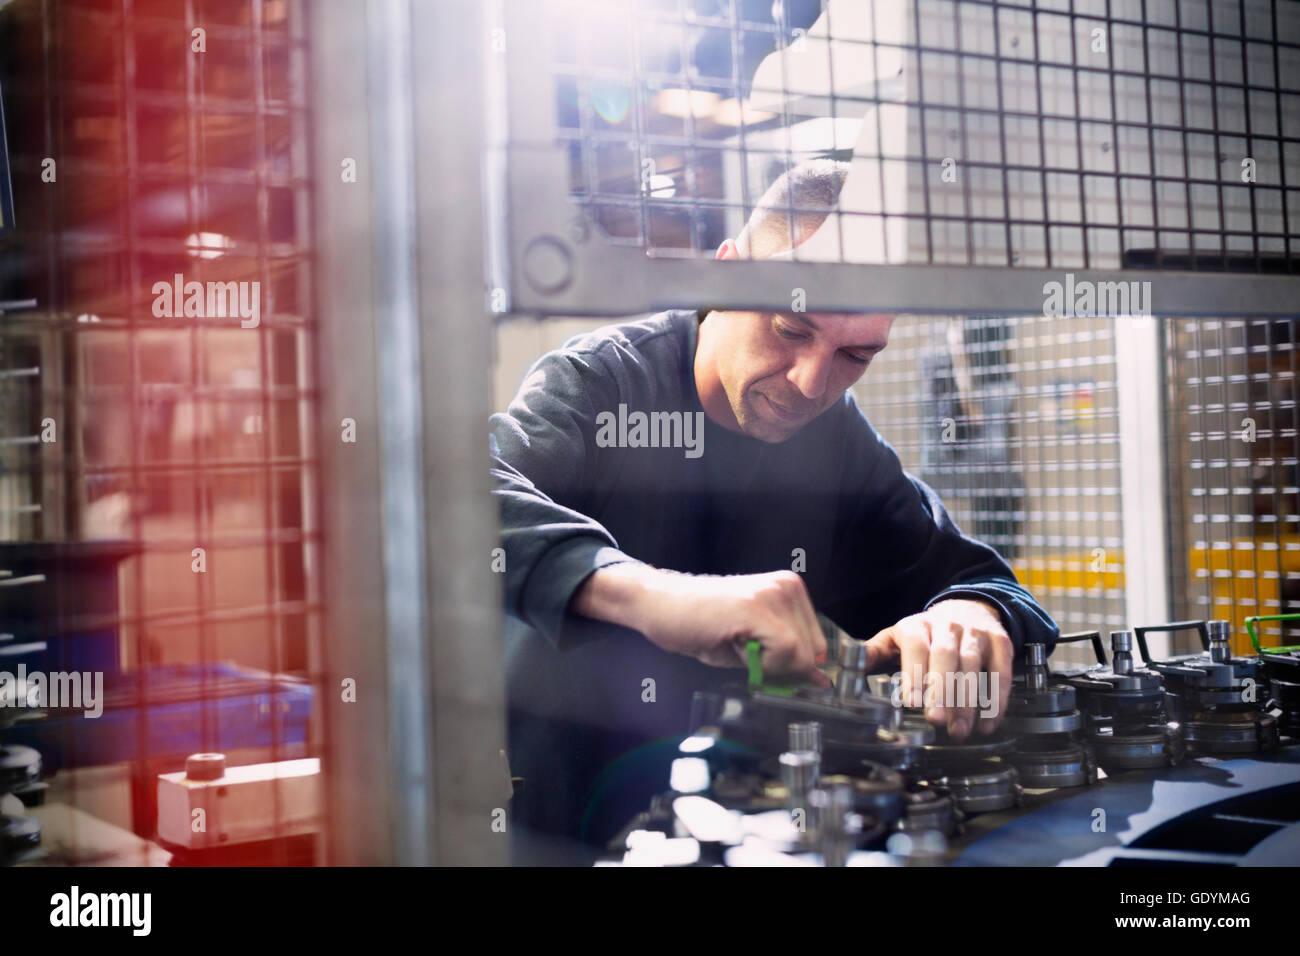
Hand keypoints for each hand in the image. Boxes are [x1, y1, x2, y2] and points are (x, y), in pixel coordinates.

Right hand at [573, 564, 829, 683]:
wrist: (660, 604)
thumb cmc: (701, 624)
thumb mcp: (753, 642)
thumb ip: (788, 658)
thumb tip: (821, 682)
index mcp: (790, 590)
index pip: (818, 646)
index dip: (796, 670)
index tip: (769, 671)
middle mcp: (786, 586)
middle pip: (812, 653)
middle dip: (782, 669)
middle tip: (744, 656)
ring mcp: (773, 594)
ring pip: (799, 655)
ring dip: (768, 665)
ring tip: (735, 644)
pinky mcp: (756, 607)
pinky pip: (784, 652)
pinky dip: (762, 664)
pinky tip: (734, 646)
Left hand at [863, 599, 1013, 739]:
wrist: (968, 608)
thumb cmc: (928, 633)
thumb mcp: (897, 637)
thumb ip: (874, 653)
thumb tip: (848, 666)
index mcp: (918, 625)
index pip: (916, 646)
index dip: (915, 674)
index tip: (913, 702)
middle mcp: (948, 625)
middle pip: (946, 656)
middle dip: (942, 690)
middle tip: (936, 721)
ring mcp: (976, 634)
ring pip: (973, 665)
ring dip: (968, 701)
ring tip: (960, 730)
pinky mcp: (1001, 643)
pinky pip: (1001, 672)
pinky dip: (997, 700)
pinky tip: (988, 723)